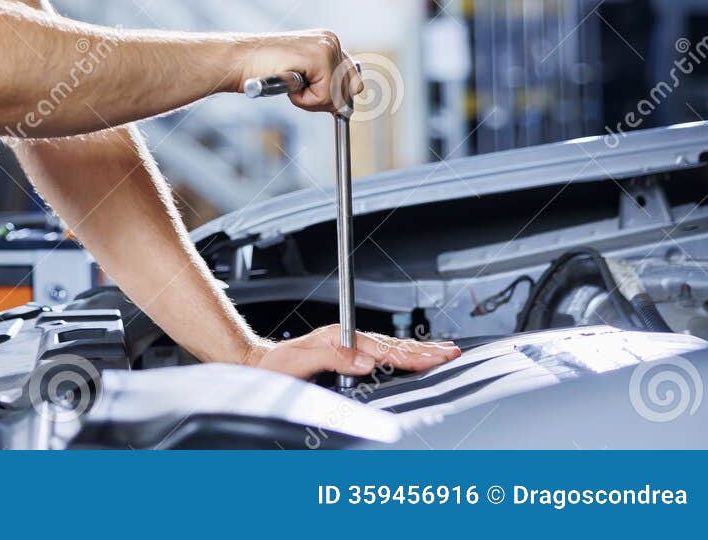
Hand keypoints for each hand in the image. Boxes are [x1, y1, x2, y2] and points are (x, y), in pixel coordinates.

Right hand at [232, 30, 362, 114]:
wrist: (239, 59)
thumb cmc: (262, 67)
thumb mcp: (301, 72)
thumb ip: (325, 81)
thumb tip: (346, 106)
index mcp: (329, 41)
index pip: (353, 78)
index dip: (336, 93)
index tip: (317, 94)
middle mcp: (332, 41)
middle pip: (350, 90)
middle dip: (323, 98)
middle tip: (297, 87)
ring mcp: (327, 47)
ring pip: (336, 95)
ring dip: (311, 98)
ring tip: (289, 81)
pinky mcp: (319, 58)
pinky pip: (323, 96)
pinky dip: (303, 98)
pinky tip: (287, 81)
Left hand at [245, 326, 459, 380]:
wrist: (255, 364)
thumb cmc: (272, 367)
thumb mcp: (297, 362)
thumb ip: (330, 358)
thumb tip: (364, 361)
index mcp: (338, 339)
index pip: (383, 349)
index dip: (412, 355)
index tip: (436, 357)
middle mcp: (344, 339)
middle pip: (391, 345)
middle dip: (424, 350)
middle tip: (452, 352)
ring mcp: (345, 346)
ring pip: (388, 348)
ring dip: (416, 351)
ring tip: (441, 352)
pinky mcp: (344, 355)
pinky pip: (379, 354)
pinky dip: (400, 355)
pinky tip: (410, 358)